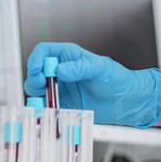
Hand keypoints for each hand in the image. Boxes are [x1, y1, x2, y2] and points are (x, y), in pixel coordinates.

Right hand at [23, 42, 160, 127]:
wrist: (125, 102)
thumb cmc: (117, 79)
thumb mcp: (100, 68)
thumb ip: (80, 68)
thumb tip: (60, 70)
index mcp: (69, 56)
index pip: (44, 51)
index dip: (37, 59)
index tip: (37, 70)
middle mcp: (61, 71)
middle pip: (36, 71)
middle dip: (34, 78)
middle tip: (42, 86)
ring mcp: (61, 88)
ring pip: (37, 89)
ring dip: (36, 94)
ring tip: (47, 99)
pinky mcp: (63, 104)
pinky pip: (45, 105)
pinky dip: (42, 108)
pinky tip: (49, 110)